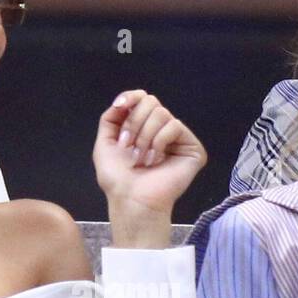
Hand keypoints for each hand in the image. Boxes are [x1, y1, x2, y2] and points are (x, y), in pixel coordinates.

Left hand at [94, 90, 205, 245]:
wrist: (131, 200)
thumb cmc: (118, 180)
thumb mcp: (105, 144)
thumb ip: (110, 118)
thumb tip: (123, 100)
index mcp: (144, 127)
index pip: (143, 98)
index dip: (131, 97)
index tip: (119, 106)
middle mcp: (162, 130)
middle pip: (151, 102)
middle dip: (134, 123)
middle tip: (128, 147)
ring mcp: (179, 139)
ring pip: (162, 113)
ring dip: (144, 136)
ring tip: (141, 159)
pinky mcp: (192, 149)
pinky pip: (174, 126)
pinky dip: (159, 142)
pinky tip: (156, 161)